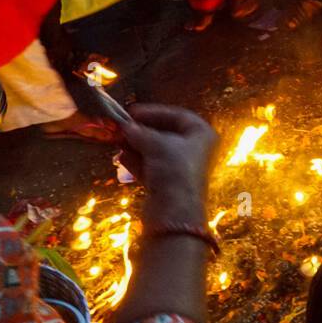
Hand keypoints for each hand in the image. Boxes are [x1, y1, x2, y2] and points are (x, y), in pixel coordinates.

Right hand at [118, 104, 219, 222]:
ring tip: (118, 141)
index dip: (154, 112)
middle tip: (122, 128)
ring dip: (137, 146)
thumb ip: (140, 132)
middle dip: (142, 131)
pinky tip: (122, 158)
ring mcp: (182, 168)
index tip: (132, 112)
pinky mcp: (170, 184)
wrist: (174, 210)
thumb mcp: (157, 144)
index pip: (178, 115)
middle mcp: (196, 150)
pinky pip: (152, 167)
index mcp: (202, 134)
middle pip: (166, 134)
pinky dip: (138, 162)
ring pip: (157, 152)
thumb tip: (126, 126)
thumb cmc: (174, 168)